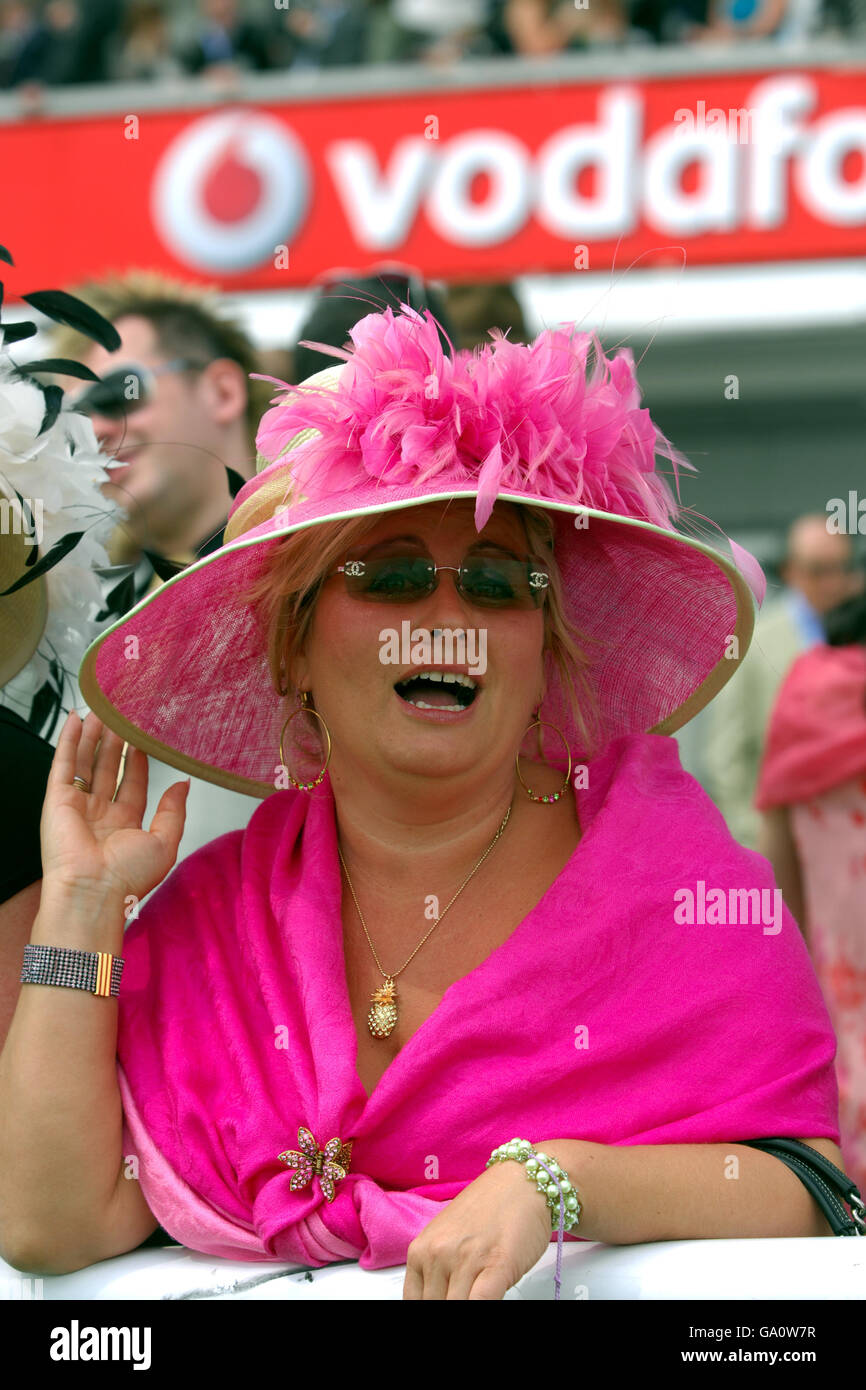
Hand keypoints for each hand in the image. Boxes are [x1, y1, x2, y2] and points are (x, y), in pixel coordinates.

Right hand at [40, 711, 188, 905]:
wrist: (93, 892)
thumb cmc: (128, 877)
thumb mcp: (165, 842)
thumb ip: (174, 810)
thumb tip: (185, 785)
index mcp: (125, 824)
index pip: (133, 783)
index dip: (139, 760)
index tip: (145, 738)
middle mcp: (100, 813)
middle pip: (109, 768)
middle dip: (115, 743)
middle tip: (123, 716)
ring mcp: (78, 805)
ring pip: (86, 762)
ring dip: (93, 736)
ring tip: (102, 710)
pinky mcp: (57, 800)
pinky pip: (63, 764)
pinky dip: (69, 741)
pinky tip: (76, 720)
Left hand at [402, 1157, 551, 1299]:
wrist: (523, 1181)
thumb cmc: (488, 1208)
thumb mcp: (448, 1238)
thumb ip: (438, 1269)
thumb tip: (438, 1296)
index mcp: (421, 1250)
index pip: (414, 1301)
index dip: (429, 1306)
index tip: (443, 1297)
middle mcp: (438, 1256)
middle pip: (435, 1306)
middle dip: (449, 1305)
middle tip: (464, 1294)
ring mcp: (467, 1262)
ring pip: (455, 1308)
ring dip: (467, 1304)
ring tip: (476, 1295)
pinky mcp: (498, 1267)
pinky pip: (481, 1303)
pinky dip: (482, 1306)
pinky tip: (488, 1298)